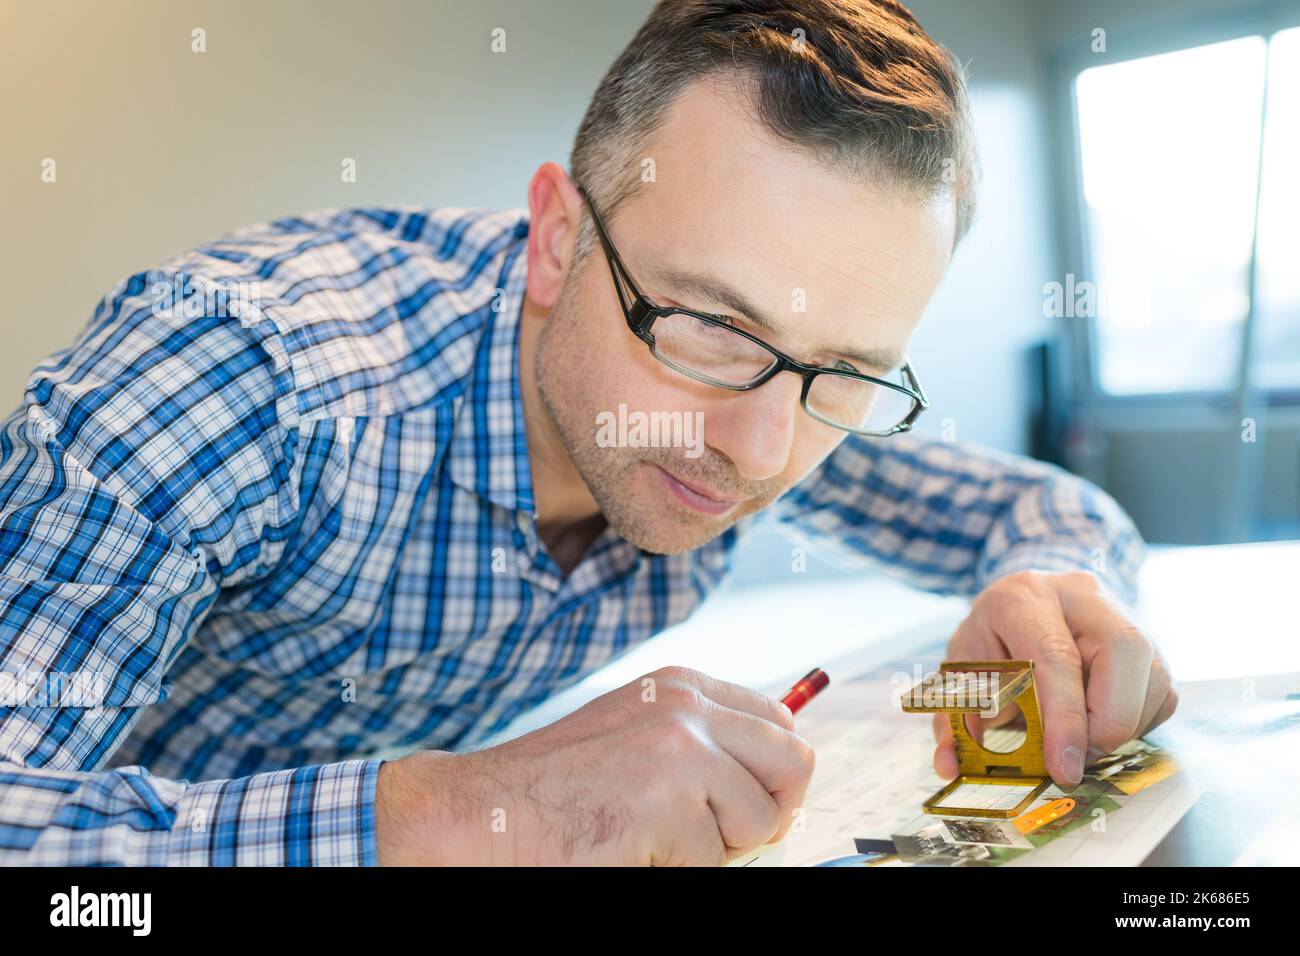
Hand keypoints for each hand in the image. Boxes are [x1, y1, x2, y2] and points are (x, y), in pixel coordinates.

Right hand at [376, 666, 814, 864]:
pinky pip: (715, 861)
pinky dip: (677, 868)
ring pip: (759, 823)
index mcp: (681, 686)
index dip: (774, 777)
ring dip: (714, 848)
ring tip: (647, 835)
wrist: (480, 816)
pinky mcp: (667, 804)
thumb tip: (781, 786)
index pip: (780, 724)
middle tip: (710, 834)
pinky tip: (626, 847)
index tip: (750, 804)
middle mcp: (687, 707)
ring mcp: (679, 752)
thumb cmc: (555, 789)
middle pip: (793, 766)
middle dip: (765, 812)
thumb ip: (703, 745)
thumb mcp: (636, 738)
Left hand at [931, 570, 1177, 787]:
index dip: (1064, 717)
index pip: (1056, 655)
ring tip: (1082, 743)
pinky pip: (1162, 691)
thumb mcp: (964, 666)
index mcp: (1025, 597)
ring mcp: (1122, 612)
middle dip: (1107, 721)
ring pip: (1153, 674)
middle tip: (1078, 758)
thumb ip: (956, 713)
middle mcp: (1082, 596)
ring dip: (1124, 726)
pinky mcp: (1148, 641)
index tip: (1063, 767)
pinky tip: (1100, 724)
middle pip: (1125, 651)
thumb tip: (951, 764)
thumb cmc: (992, 637)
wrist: (1022, 601)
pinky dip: (1137, 723)